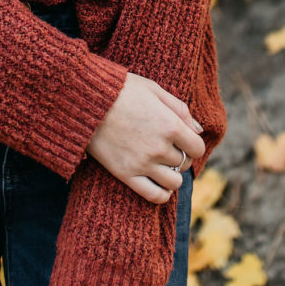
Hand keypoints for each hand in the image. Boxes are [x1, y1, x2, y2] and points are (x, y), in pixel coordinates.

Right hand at [86, 72, 204, 203]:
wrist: (86, 101)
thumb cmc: (121, 90)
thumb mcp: (154, 89)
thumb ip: (180, 109)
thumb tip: (198, 130)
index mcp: (170, 125)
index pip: (197, 147)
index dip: (193, 144)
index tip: (184, 140)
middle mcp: (159, 147)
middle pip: (184, 163)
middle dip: (180, 156)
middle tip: (167, 147)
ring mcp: (143, 163)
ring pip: (174, 182)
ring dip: (172, 174)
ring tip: (162, 164)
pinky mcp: (126, 174)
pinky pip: (154, 195)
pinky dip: (162, 194)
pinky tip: (159, 184)